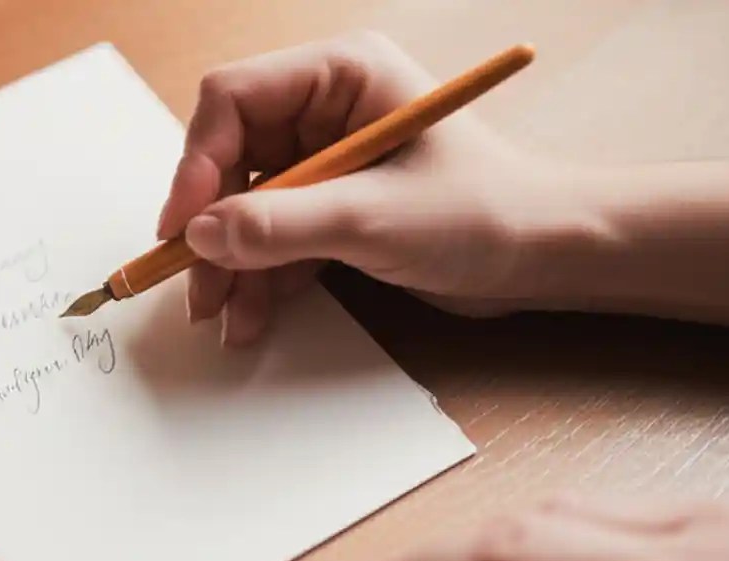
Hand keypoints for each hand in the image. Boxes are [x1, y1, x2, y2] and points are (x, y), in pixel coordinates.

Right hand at [158, 32, 593, 344]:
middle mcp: (325, 109)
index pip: (234, 99)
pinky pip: (274, 237)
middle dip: (211, 228)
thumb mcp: (375, 218)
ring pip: (246, 207)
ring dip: (231, 264)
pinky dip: (259, 277)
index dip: (197, 163)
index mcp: (339, 75)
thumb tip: (201, 234)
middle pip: (231, 159)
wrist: (545, 260)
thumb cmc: (486, 213)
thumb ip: (283, 224)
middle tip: (194, 286)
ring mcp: (326, 161)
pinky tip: (251, 318)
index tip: (184, 226)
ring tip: (224, 317)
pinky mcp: (332, 207)